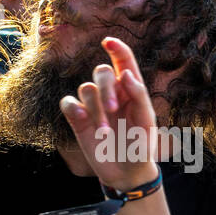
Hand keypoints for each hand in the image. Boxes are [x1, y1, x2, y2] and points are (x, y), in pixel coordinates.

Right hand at [60, 37, 162, 192]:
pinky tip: (81, 118)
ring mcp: (93, 106)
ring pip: (85, 89)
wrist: (127, 173)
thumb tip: (125, 73)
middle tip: (113, 109)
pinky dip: (73, 107)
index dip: (117, 49)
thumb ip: (138, 96)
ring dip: (95, 108)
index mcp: (130, 89)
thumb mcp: (147, 122)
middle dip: (105, 88)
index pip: (123, 61)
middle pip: (100, 72)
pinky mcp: (78, 119)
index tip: (108, 42)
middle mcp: (111, 93)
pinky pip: (68, 102)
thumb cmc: (141, 146)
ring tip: (105, 132)